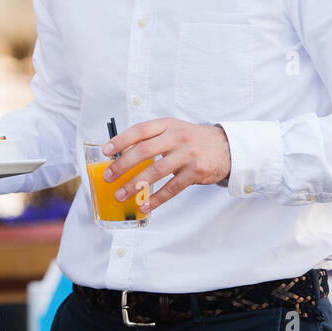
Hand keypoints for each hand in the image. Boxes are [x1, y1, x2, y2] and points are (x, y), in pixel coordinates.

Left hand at [101, 118, 230, 215]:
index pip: (140, 130)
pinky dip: (157, 198)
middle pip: (144, 151)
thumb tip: (122, 156)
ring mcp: (188, 154)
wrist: (226, 147)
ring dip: (135, 185)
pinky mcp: (196, 172)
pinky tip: (145, 206)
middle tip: (109, 177)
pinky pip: (172, 188)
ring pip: (156, 171)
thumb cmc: (192, 140)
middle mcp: (177, 137)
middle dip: (123, 165)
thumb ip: (152, 139)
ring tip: (121, 194)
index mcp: (168, 124)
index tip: (106, 151)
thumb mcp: (174, 130)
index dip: (121, 140)